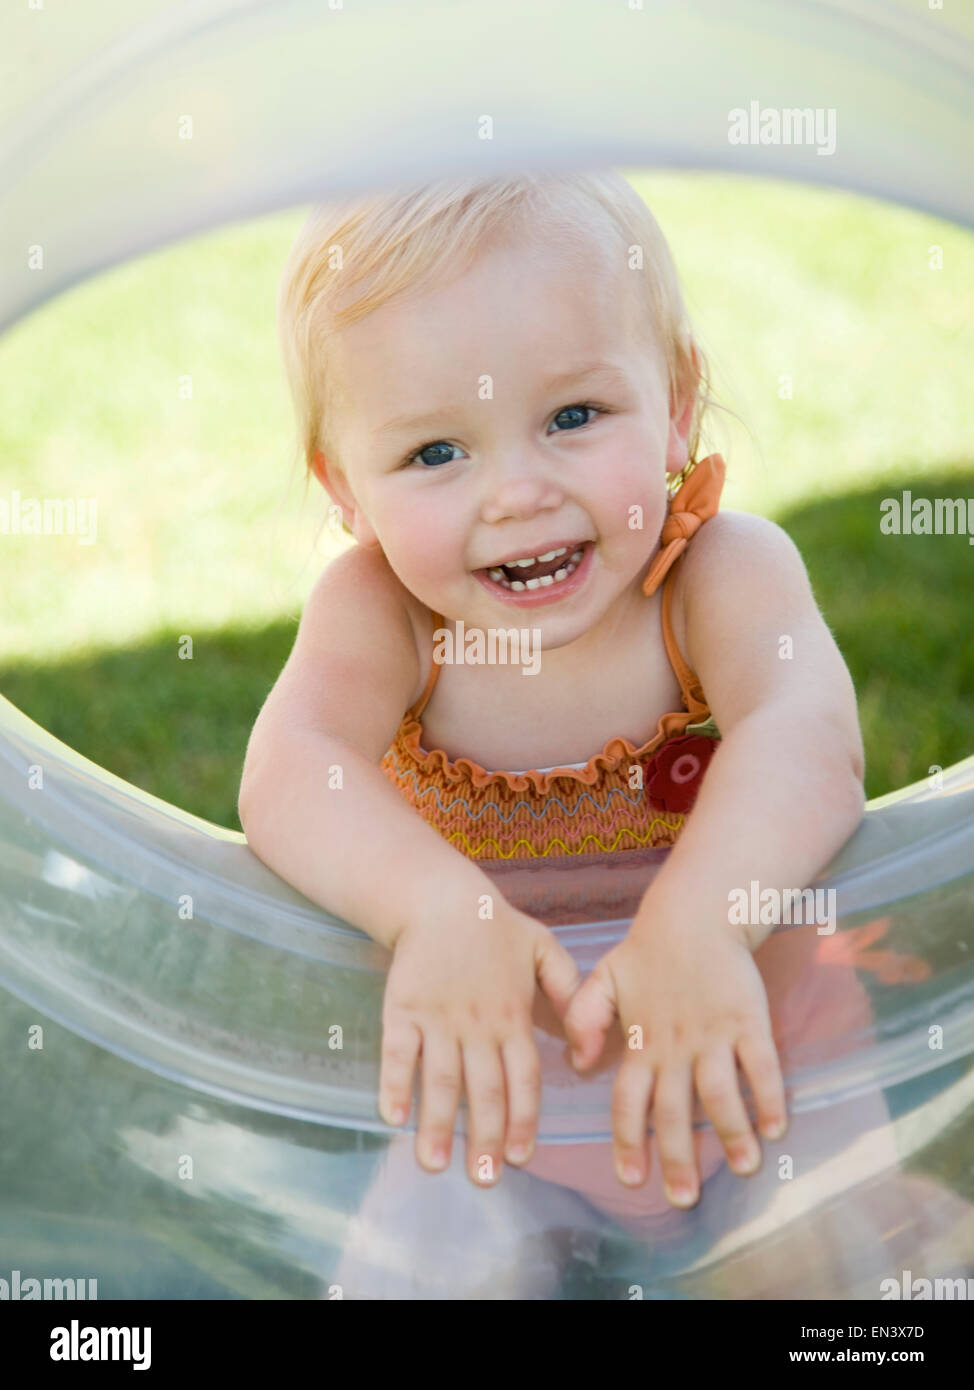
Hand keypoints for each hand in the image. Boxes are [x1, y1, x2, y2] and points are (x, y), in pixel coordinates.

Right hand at [378, 896, 579, 1184]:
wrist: (440, 896)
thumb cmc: (494, 927)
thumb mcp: (544, 950)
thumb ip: (567, 993)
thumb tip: (584, 1047)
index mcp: (513, 1016)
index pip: (523, 1078)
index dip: (523, 1120)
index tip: (523, 1157)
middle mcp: (478, 1024)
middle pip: (483, 1090)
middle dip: (484, 1139)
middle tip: (484, 1180)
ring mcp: (439, 1018)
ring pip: (441, 1078)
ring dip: (438, 1124)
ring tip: (435, 1166)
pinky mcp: (403, 1008)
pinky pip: (399, 1051)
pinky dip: (395, 1084)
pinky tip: (393, 1118)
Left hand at [562, 913, 787, 1207]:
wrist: (694, 914)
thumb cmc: (647, 953)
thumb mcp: (603, 980)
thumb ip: (585, 1018)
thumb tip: (576, 1064)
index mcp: (640, 1043)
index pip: (628, 1101)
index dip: (629, 1141)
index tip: (632, 1179)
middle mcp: (675, 1046)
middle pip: (674, 1110)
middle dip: (678, 1158)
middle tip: (683, 1199)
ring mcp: (713, 1035)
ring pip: (721, 1093)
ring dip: (732, 1133)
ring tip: (743, 1167)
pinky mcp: (747, 1021)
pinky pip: (761, 1064)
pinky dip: (769, 1096)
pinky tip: (776, 1127)